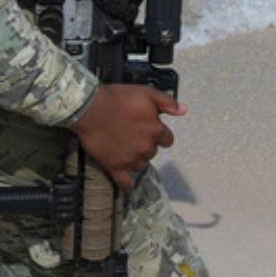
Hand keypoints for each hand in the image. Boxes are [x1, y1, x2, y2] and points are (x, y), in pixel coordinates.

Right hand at [70, 83, 185, 187]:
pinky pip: (124, 181)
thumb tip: (184, 110)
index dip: (160, 135)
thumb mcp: (147, 93)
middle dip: (146, 145)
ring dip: (137, 159)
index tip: (151, 130)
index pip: (167, 140)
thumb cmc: (119, 98)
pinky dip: (127, 183)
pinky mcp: (114, 166)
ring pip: (141, 165)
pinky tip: (127, 182)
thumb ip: (168, 102)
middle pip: (153, 152)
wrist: (90, 109)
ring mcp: (130, 158)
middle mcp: (146, 147)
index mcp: (156, 130)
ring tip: (126, 151)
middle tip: (134, 137)